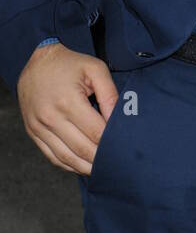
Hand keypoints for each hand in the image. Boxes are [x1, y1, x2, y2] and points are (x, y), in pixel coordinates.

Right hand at [17, 42, 119, 175]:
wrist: (36, 63)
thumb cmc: (70, 65)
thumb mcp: (95, 70)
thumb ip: (110, 95)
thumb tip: (118, 119)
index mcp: (68, 102)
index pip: (95, 133)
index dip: (111, 143)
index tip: (125, 147)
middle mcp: (50, 118)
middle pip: (82, 149)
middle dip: (101, 158)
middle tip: (118, 162)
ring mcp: (39, 127)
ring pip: (66, 158)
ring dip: (86, 167)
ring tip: (104, 169)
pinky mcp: (33, 132)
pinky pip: (53, 156)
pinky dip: (69, 165)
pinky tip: (83, 165)